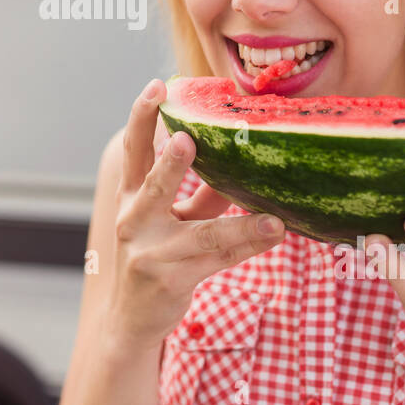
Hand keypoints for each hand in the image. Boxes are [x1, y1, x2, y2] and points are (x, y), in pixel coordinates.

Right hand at [103, 79, 285, 349]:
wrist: (131, 318)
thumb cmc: (155, 255)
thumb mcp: (170, 219)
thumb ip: (200, 192)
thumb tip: (241, 164)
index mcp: (130, 196)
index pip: (133, 149)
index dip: (143, 116)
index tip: (158, 86)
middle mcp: (134, 220)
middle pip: (152, 184)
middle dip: (169, 162)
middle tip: (186, 138)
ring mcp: (152, 253)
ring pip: (201, 233)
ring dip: (237, 224)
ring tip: (268, 216)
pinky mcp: (171, 279)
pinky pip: (219, 259)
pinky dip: (249, 246)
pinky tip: (274, 234)